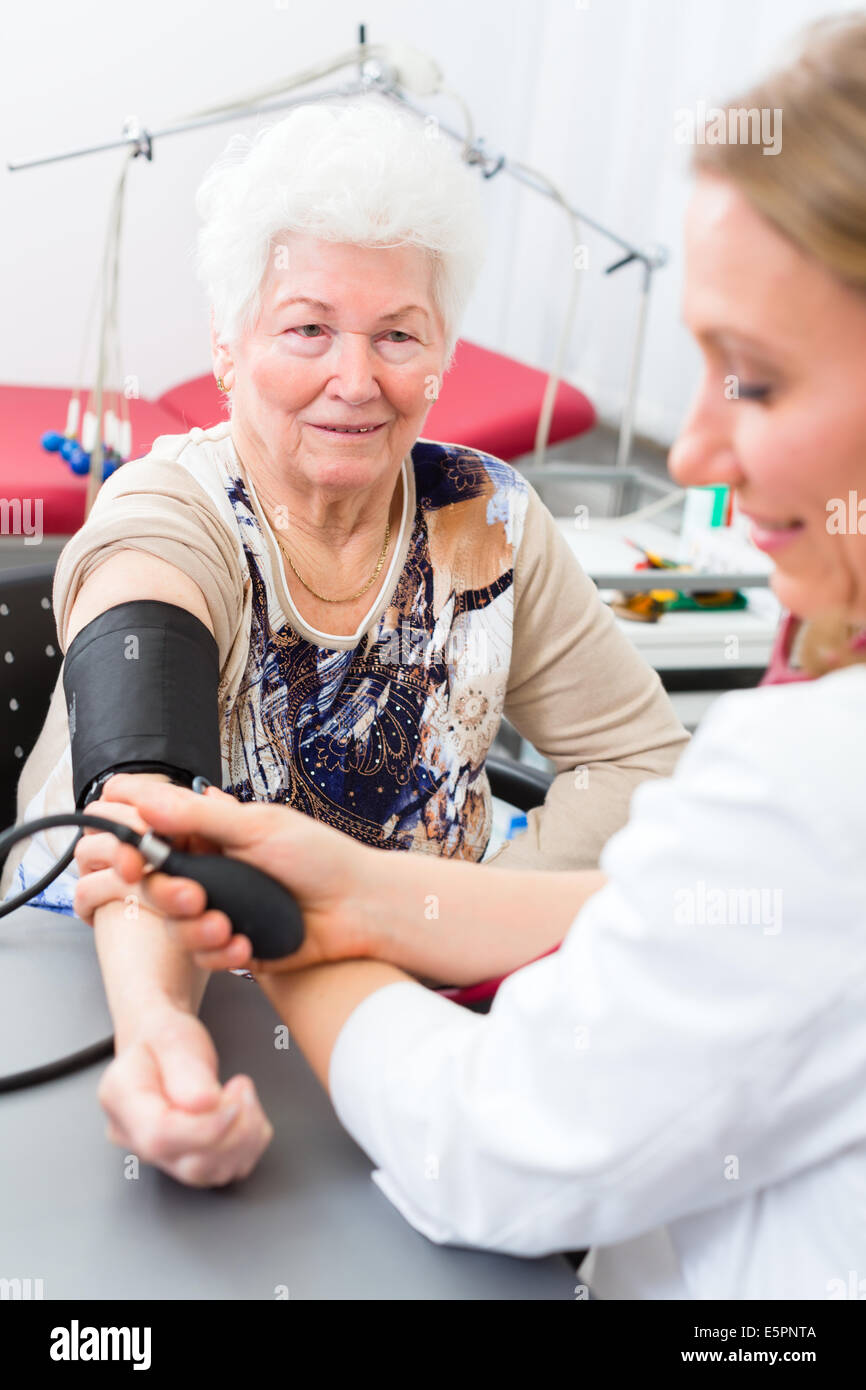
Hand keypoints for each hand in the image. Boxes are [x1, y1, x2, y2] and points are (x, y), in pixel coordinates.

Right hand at [94, 774, 376, 974]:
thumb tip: (145, 801)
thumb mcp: (258, 828)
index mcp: (210, 832)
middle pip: (154, 884)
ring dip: (195, 928)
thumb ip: (199, 818)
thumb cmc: (321, 858)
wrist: (360, 909)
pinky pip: (202, 954)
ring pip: (173, 924)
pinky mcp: (230, 943)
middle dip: (168, 894)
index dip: (131, 846)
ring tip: (227, 926)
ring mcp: (219, 907)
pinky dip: (219, 951)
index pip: (151, 833)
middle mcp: (210, 869)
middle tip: (195, 896)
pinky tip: (245, 945)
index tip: (128, 857)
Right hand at [99, 1002, 272, 1186]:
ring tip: (245, 1095)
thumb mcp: (173, 1036)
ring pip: (209, 1172)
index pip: (159, 1135)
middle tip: (243, 1087)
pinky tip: (246, 1114)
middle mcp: (134, 1138)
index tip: (233, 1100)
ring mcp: (161, 1155)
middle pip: (189, 1163)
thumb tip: (205, 1103)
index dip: (206, 1126)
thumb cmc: (164, 1039)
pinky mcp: (187, 1162)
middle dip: (234, 1129)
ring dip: (245, 1137)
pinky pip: (225, 1170)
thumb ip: (186, 1069)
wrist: (163, 1045)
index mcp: (121, 1099)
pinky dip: (248, 1146)